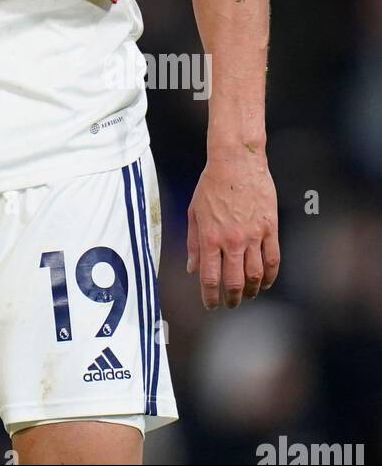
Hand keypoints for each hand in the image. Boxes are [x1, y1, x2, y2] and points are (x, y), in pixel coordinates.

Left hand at [187, 149, 279, 307]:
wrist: (236, 161)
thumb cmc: (211, 184)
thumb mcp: (194, 212)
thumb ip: (193, 243)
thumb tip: (192, 269)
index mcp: (210, 237)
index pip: (210, 277)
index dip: (210, 296)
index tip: (210, 305)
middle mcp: (232, 240)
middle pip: (235, 282)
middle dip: (232, 298)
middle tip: (230, 304)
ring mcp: (253, 235)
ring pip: (256, 275)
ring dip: (252, 291)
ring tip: (247, 295)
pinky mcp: (270, 228)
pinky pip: (273, 259)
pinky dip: (270, 276)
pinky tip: (266, 282)